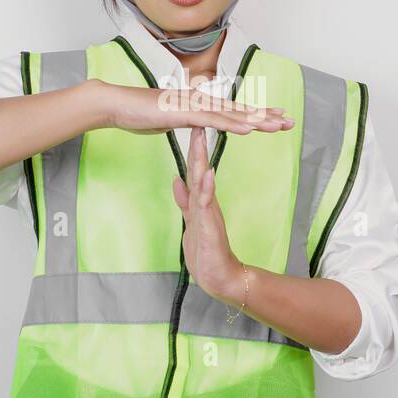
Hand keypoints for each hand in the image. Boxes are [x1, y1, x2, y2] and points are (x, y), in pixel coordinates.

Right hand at [94, 79, 294, 135]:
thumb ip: (184, 121)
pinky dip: (232, 124)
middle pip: (239, 110)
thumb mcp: (169, 120)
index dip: (255, 114)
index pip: (233, 111)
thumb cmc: (139, 113)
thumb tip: (194, 124)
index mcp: (198, 104)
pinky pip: (213, 121)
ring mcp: (193, 106)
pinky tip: (248, 129)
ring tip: (277, 126)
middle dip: (265, 116)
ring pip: (231, 115)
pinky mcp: (184, 114)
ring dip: (255, 120)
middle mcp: (200, 101)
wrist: (118, 105)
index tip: (276, 118)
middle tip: (290, 120)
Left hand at [172, 121, 244, 304]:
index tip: (192, 126)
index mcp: (201, 200)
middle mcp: (206, 202)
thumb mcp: (191, 220)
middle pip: (200, 169)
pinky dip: (206, 188)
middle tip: (199, 121)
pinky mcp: (210, 225)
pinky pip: (206, 204)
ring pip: (203, 182)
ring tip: (201, 139)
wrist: (220, 276)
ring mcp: (208, 212)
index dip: (193, 149)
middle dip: (198, 146)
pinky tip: (207, 173)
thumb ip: (185, 200)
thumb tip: (176, 179)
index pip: (196, 170)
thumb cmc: (206, 251)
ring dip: (201, 160)